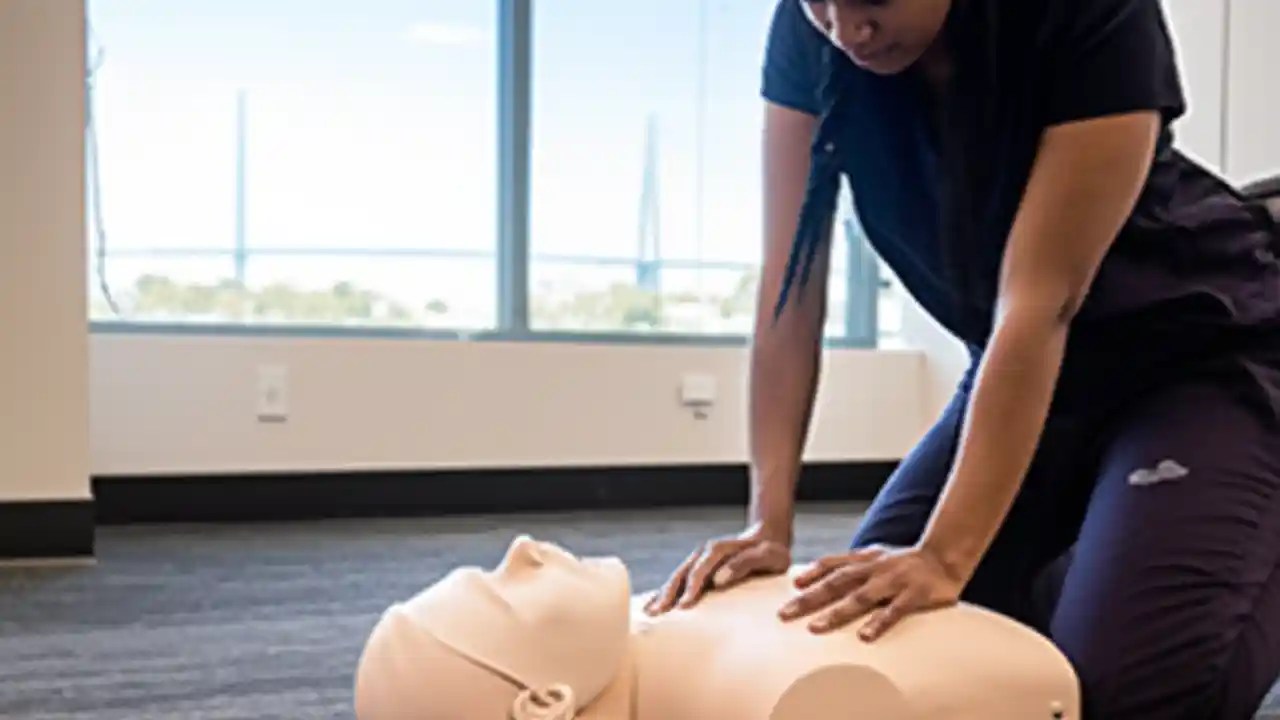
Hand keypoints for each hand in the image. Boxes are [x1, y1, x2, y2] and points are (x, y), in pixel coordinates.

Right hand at [644, 522, 791, 614]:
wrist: (768, 539)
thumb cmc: (770, 552)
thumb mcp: (767, 555)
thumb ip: (745, 564)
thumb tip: (718, 580)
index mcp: (719, 549)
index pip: (701, 570)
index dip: (691, 587)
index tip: (683, 606)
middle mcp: (704, 553)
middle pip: (682, 574)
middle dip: (668, 593)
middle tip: (657, 613)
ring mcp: (699, 561)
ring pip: (676, 577)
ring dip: (662, 594)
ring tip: (650, 612)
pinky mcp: (698, 570)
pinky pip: (678, 581)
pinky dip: (665, 592)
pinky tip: (654, 605)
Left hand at [778, 544, 963, 639]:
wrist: (944, 557)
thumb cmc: (905, 562)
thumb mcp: (875, 557)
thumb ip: (852, 567)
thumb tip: (820, 579)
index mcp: (865, 559)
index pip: (833, 563)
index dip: (812, 573)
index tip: (792, 586)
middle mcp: (875, 568)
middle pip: (837, 582)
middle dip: (810, 598)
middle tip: (786, 613)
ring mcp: (894, 580)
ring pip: (860, 597)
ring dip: (836, 612)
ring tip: (815, 628)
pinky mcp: (915, 595)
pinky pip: (894, 610)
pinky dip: (879, 622)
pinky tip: (865, 636)